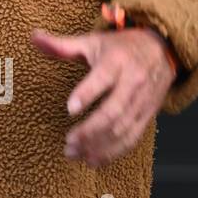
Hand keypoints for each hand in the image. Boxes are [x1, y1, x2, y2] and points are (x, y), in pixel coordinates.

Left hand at [29, 25, 175, 165]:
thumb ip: (62, 45)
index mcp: (117, 61)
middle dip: (90, 130)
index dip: (87, 94)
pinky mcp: (148, 115)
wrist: (163, 50)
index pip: (102, 78)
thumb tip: (34, 37)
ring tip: (75, 154)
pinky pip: (132, 137)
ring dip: (98, 145)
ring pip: (122, 128)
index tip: (70, 109)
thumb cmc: (121, 47)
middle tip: (68, 142)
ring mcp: (142, 101)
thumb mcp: (93, 41)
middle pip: (113, 111)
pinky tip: (94, 160)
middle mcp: (133, 82)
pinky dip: (114, 152)